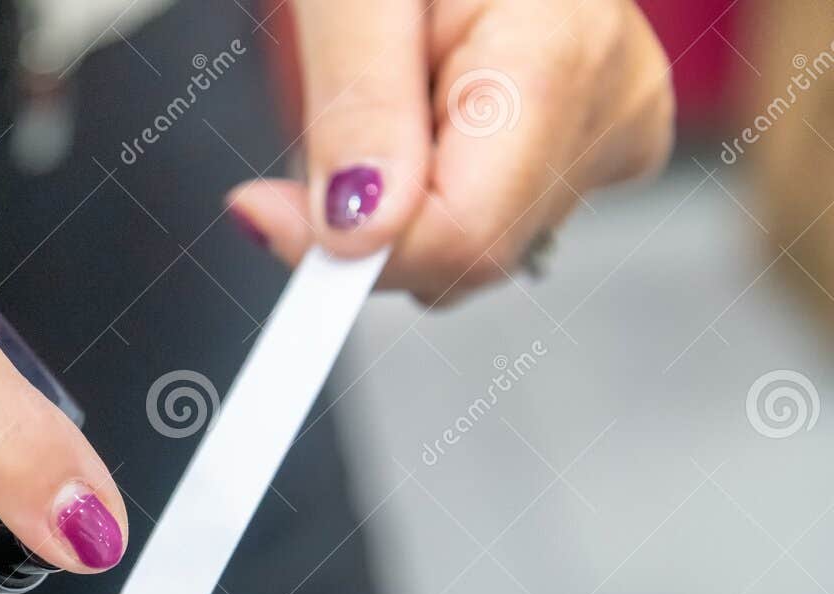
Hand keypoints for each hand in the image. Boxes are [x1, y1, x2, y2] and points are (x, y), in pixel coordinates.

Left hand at [227, 0, 674, 302]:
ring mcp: (610, 128)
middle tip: (331, 124)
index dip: (357, 247)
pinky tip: (426, 110)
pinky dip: (428, 188)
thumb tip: (356, 231)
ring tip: (395, 87)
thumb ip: (361, 105)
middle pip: (469, 254)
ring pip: (471, 248)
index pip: (466, 235)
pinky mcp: (589, 145)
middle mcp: (611, 103)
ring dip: (397, 202)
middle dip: (373, 221)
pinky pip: (487, 218)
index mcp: (564, 51)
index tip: (270, 212)